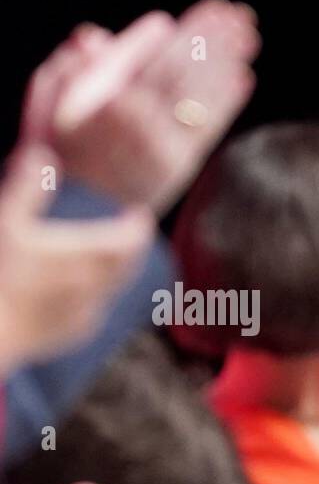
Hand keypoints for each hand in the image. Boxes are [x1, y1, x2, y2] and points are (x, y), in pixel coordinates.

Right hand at [0, 145, 153, 374]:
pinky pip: (94, 308)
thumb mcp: (10, 223)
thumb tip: (40, 153)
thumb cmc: (2, 270)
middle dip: (131, 247)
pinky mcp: (78, 330)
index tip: (140, 215)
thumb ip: (27, 189)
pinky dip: (93, 293)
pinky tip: (79, 286)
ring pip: (112, 287)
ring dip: (116, 270)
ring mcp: (89, 310)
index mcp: (86, 256)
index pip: (129, 239)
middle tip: (131, 233)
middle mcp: (96, 284)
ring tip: (109, 255)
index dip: (137, 226)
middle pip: (127, 264)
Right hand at [24, 0, 259, 212]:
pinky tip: (244, 77)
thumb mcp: (52, 102)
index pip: (156, 54)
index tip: (213, 8)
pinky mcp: (179, 166)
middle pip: (184, 69)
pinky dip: (226, 101)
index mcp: (108, 97)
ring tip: (249, 36)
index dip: (189, 30)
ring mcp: (162, 144)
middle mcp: (139, 119)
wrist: (79, 209)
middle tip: (240, 14)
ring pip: (200, 94)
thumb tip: (97, 36)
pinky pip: (207, 128)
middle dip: (213, 39)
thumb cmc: (62, 147)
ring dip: (227, 62)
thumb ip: (74, 67)